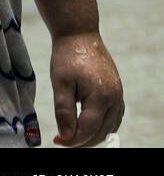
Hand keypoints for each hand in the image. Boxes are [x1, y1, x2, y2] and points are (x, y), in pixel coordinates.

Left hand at [49, 31, 123, 146]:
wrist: (79, 34)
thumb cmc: (67, 56)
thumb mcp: (60, 83)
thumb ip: (64, 111)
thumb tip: (65, 136)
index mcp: (101, 97)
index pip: (89, 129)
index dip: (72, 139)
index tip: (57, 141)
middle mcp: (114, 98)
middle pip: (101, 131)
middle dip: (83, 140)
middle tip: (63, 141)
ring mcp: (118, 95)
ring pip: (110, 126)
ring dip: (94, 135)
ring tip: (73, 135)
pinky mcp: (117, 91)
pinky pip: (114, 116)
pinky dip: (103, 125)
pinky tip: (88, 125)